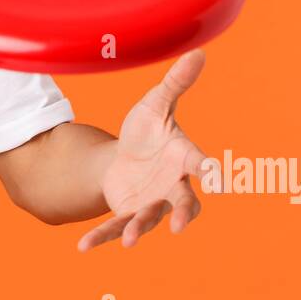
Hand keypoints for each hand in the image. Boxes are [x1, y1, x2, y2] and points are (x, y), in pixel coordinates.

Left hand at [77, 48, 213, 251]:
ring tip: (129, 241)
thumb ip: (175, 83)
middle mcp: (172, 186)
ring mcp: (151, 203)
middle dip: (183, 214)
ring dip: (139, 229)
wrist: (125, 157)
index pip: (199, 164)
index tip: (218, 179)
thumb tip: (198, 52)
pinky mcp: (128, 213)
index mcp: (183, 159)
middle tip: (181, 225)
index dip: (209, 170)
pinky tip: (83, 247)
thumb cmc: (148, 131)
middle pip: (183, 203)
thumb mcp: (156, 104)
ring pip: (149, 219)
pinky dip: (100, 238)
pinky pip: (115, 227)